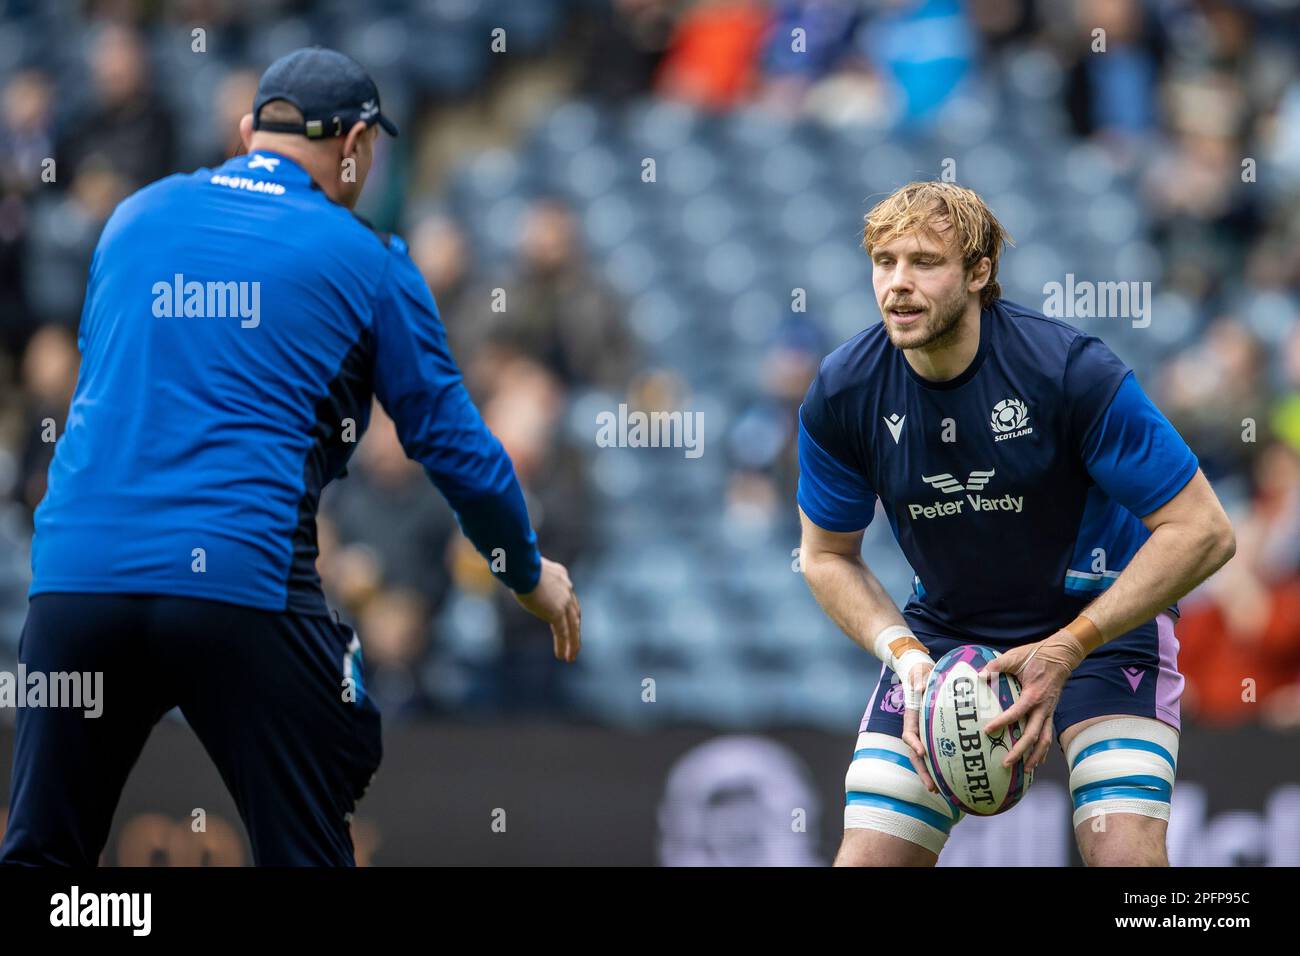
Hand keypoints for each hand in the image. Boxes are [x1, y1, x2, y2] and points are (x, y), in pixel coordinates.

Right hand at [514, 557, 580, 662]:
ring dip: (573, 643)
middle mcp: (567, 588)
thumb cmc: (516, 563)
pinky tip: (563, 657)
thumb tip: (506, 569)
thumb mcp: (523, 568)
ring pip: (572, 626)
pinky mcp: (558, 612)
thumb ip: (524, 574)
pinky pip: (564, 633)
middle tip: (574, 640)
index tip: (566, 618)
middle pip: (575, 612)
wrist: (522, 566)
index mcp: (561, 575)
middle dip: (575, 627)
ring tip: (570, 657)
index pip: (568, 595)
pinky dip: (565, 645)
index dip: (568, 609)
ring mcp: (564, 601)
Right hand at [899, 660, 938, 792]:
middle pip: (916, 754)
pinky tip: (950, 777)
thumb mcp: (920, 676)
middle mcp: (916, 729)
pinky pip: (935, 753)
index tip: (921, 751)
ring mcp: (923, 734)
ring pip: (924, 759)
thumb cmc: (921, 676)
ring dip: (930, 774)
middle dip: (923, 772)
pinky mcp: (933, 735)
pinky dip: (939, 766)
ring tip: (939, 791)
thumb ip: (920, 681)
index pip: (909, 734)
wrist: (921, 676)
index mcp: (911, 718)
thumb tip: (922, 682)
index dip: (914, 744)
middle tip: (932, 787)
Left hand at [983, 634, 1074, 772]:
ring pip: (1044, 740)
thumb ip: (997, 665)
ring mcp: (1049, 711)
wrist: (1061, 655)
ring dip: (1035, 756)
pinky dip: (1043, 749)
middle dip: (1020, 751)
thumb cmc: (1036, 656)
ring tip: (1025, 770)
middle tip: (1006, 762)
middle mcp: (1043, 707)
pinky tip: (1037, 760)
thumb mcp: (1015, 657)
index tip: (987, 730)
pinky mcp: (1050, 712)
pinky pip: (1048, 734)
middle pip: (1033, 735)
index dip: (1002, 723)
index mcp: (1033, 694)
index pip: (1016, 713)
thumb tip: (979, 675)